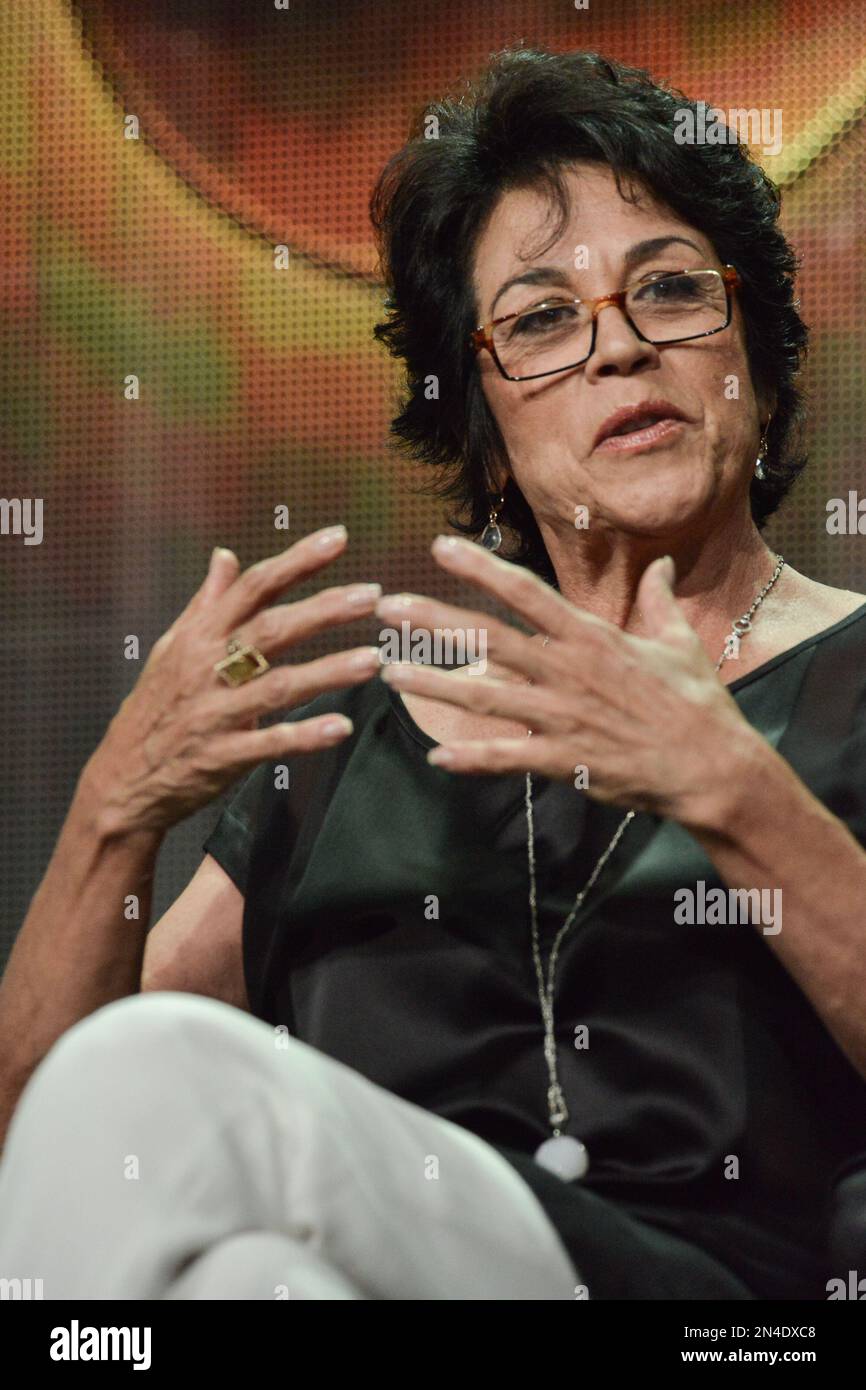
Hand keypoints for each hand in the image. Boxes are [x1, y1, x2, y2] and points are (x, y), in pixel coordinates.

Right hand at [84, 526, 382, 835]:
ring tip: (373, 661)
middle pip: (270, 630)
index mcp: (200, 636)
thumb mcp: (172, 647)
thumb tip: (226, 555)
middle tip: (372, 596)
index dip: (296, 561)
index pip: (253, 587)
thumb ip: (208, 602)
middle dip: (323, 610)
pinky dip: (305, 736)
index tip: (339, 538)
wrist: (123, 778)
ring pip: (277, 685)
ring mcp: (215, 713)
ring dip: (327, 672)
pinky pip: (270, 744)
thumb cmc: (157, 706)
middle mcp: (208, 668)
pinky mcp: (223, 756)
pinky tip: (341, 727)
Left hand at [375, 535, 759, 824]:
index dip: (479, 568)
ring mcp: (564, 716)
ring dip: (433, 684)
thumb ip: (659, 600)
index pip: (525, 592)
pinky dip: (471, 759)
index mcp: (591, 637)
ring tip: (388, 673)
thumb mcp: (678, 641)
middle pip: (489, 638)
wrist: (714, 766)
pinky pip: (508, 757)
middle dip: (433, 620)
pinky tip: (436, 757)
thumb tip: (662, 565)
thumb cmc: (697, 703)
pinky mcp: (566, 759)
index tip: (438, 547)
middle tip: (385, 607)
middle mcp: (569, 670)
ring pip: (485, 697)